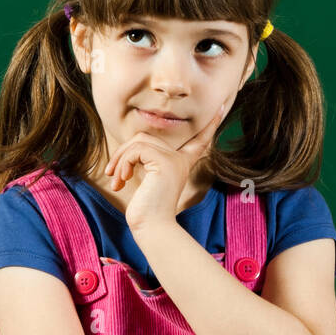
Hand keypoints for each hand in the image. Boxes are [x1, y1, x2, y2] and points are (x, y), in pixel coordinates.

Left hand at [104, 100, 229, 230]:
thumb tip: (129, 149)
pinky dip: (124, 163)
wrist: (152, 227)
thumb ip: (146, 162)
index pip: (199, 140)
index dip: (211, 124)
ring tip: (115, 177)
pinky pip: (136, 149)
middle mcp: (180, 159)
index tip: (223, 106)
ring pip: (138, 141)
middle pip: (146, 137)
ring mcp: (174, 160)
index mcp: (181, 164)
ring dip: (120, 158)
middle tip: (112, 172)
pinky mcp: (164, 162)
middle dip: (124, 152)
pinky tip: (123, 180)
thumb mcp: (147, 181)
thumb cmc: (146, 210)